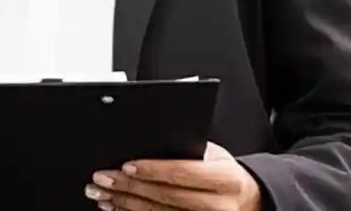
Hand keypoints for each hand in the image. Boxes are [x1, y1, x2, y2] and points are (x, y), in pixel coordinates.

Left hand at [85, 142, 260, 210]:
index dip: (152, 170)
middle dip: (129, 187)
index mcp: (225, 179)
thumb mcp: (213, 156)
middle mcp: (219, 205)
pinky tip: (117, 208)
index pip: (182, 173)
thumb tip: (145, 145)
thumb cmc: (224, 173)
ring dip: (125, 204)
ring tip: (102, 194)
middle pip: (166, 197)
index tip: (126, 166)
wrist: (249, 200)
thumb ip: (186, 152)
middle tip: (102, 179)